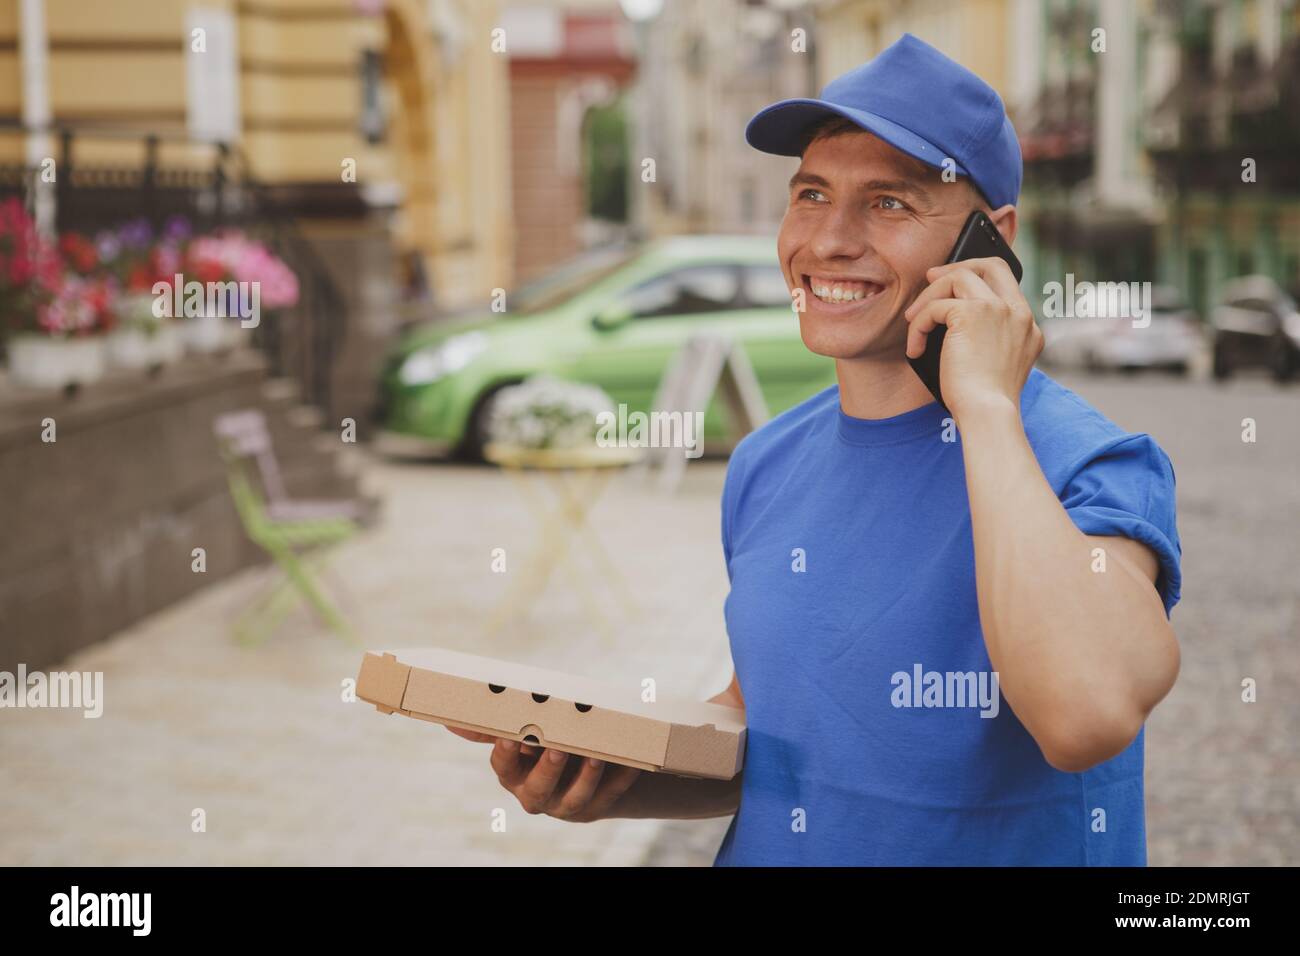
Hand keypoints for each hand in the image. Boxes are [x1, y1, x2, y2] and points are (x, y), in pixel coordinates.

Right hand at [444, 726, 641, 822]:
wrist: (579, 766)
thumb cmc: (541, 744)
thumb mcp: (518, 735)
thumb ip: (491, 726)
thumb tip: (449, 717)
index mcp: (513, 774)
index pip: (503, 766)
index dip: (506, 753)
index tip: (510, 735)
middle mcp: (535, 794)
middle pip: (537, 790)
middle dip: (548, 770)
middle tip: (558, 748)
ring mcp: (566, 804)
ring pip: (575, 798)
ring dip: (586, 778)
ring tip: (596, 757)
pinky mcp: (595, 807)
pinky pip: (610, 795)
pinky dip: (620, 779)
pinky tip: (629, 762)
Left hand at [902, 256, 1042, 425]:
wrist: (987, 413)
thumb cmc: (984, 401)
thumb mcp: (996, 365)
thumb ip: (988, 339)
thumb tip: (952, 325)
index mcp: (1027, 325)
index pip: (1006, 284)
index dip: (977, 278)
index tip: (954, 286)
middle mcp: (1017, 312)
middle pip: (990, 265)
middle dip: (958, 266)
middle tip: (931, 278)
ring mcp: (997, 309)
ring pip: (958, 277)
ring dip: (929, 296)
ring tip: (914, 320)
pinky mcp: (971, 314)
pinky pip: (935, 306)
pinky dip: (918, 325)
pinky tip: (914, 348)